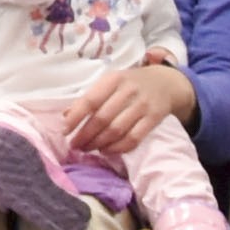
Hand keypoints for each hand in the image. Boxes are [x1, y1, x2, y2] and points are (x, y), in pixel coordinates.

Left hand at [71, 55, 194, 159]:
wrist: (165, 83)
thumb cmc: (129, 84)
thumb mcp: (110, 83)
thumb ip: (91, 97)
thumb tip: (66, 116)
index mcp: (113, 79)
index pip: (90, 100)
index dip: (75, 118)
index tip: (64, 131)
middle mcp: (129, 91)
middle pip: (103, 119)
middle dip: (85, 136)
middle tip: (75, 146)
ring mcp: (143, 105)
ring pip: (117, 131)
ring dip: (99, 144)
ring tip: (88, 149)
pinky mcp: (154, 119)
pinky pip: (133, 139)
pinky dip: (117, 148)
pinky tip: (106, 151)